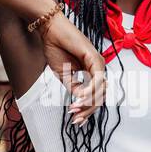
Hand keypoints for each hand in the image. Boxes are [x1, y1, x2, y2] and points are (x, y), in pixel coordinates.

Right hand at [39, 10, 106, 124]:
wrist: (50, 31)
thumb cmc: (56, 48)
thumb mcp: (64, 75)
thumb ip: (74, 88)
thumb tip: (81, 101)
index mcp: (92, 72)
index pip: (96, 96)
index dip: (87, 110)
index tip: (75, 120)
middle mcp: (98, 68)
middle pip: (100, 96)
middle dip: (88, 110)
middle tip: (75, 119)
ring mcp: (98, 62)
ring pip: (100, 90)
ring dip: (87, 102)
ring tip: (74, 108)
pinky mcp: (94, 58)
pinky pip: (97, 79)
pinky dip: (89, 90)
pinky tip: (80, 97)